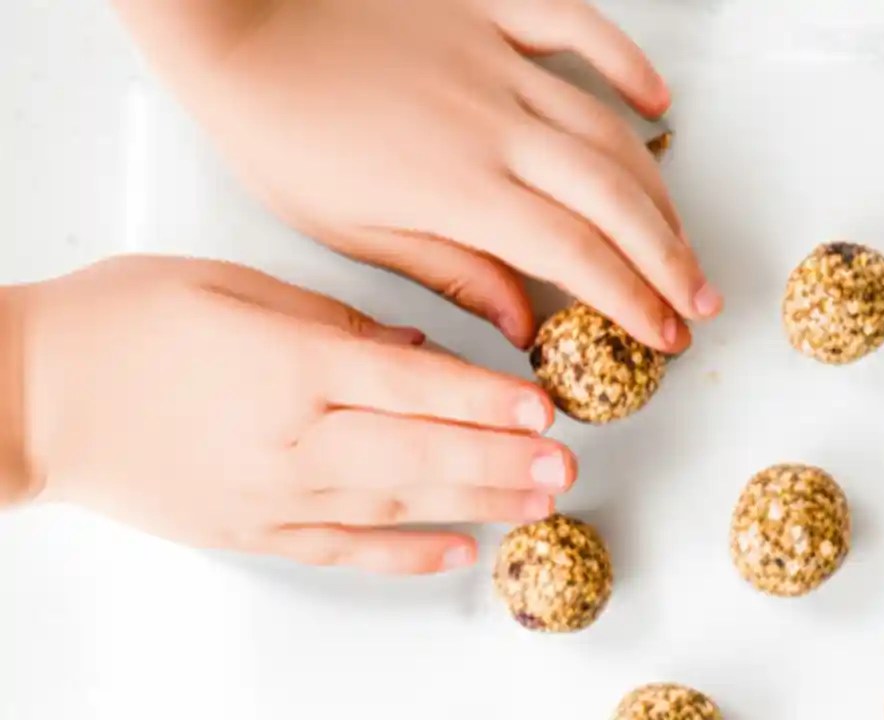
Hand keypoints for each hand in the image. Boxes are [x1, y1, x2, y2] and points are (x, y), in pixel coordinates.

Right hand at [18, 256, 574, 573]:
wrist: (32, 396)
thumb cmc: (127, 322)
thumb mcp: (233, 285)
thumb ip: (331, 321)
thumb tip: (413, 351)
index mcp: (288, 364)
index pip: (411, 385)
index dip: (484, 399)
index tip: (544, 407)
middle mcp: (290, 438)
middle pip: (417, 454)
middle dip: (500, 462)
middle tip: (567, 466)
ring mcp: (272, 496)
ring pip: (392, 507)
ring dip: (472, 506)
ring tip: (537, 504)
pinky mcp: (251, 532)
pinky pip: (340, 551)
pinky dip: (402, 555)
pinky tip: (455, 552)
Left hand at [115, 0, 722, 351]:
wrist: (238, 26)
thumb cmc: (281, 135)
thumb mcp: (355, 229)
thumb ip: (453, 271)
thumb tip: (523, 324)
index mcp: (463, 188)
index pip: (577, 256)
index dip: (634, 299)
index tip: (666, 334)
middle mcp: (499, 125)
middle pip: (615, 199)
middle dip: (670, 258)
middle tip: (700, 300)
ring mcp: (500, 61)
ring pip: (609, 128)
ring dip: (659, 188)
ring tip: (684, 236)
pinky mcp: (487, 9)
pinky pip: (577, 26)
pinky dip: (626, 62)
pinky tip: (657, 101)